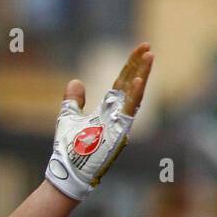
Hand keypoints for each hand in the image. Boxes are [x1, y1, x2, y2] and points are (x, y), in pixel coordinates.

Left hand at [45, 42, 152, 201]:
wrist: (67, 171)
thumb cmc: (68, 148)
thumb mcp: (68, 117)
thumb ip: (73, 100)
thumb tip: (76, 81)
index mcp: (107, 110)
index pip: (122, 83)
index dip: (130, 65)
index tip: (140, 48)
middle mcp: (117, 114)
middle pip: (130, 84)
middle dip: (139, 65)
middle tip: (147, 46)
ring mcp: (119, 123)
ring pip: (135, 94)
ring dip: (143, 75)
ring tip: (150, 56)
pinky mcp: (119, 132)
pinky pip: (129, 111)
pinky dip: (135, 95)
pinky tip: (139, 80)